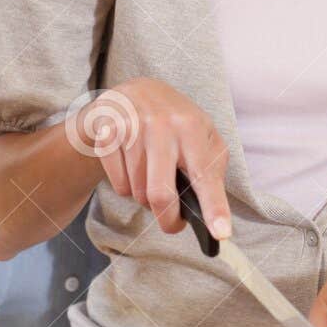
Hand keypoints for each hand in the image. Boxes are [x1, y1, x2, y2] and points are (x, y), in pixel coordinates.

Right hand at [78, 79, 230, 237]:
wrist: (135, 92)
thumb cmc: (177, 123)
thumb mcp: (203, 136)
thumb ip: (212, 170)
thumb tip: (217, 217)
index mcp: (192, 126)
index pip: (204, 174)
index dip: (214, 207)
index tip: (220, 233)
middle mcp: (161, 125)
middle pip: (161, 194)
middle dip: (168, 219)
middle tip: (172, 223)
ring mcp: (130, 128)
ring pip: (137, 193)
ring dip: (146, 198)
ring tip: (152, 178)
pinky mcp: (106, 134)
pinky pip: (118, 184)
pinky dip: (127, 187)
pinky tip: (133, 168)